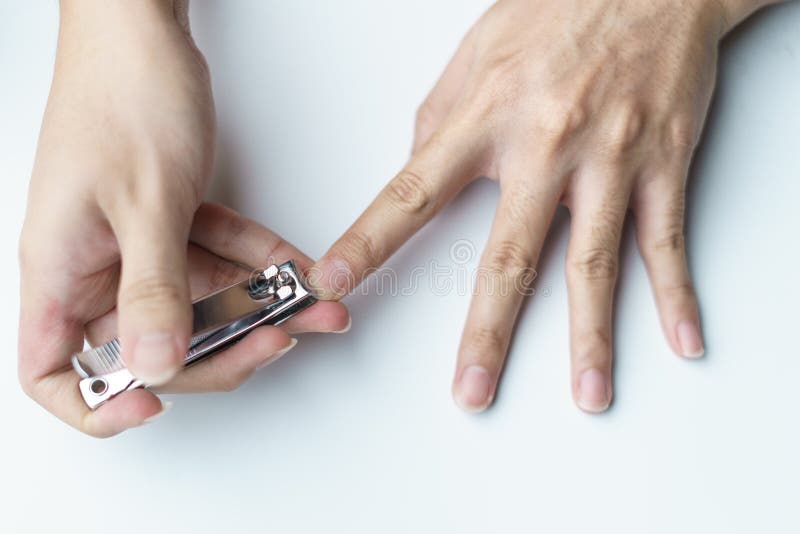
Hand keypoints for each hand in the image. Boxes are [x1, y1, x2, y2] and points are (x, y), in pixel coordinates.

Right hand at [18, 1, 348, 436]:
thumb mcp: (147, 201)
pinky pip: (219, 257)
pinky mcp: (170, 219)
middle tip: (278, 337)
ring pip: (200, 300)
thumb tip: (153, 370)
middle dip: (222, 348)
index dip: (97, 403)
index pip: (53, 370)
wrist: (144, 29)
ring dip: (259, 303)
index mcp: (60, 268)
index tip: (153, 406)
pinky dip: (258, 262)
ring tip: (315, 303)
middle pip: (154, 344)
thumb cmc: (123, 94)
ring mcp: (136, 243)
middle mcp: (95, 265)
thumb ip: (154, 291)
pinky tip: (298, 268)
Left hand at [313, 0, 777, 412]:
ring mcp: (607, 160)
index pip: (412, 193)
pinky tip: (680, 338)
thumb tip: (411, 171)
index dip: (369, 242)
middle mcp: (545, 145)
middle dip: (488, 330)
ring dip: (591, 337)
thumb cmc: (556, 10)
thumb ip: (438, 119)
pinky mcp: (660, 163)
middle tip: (472, 388)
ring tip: (587, 392)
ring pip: (593, 263)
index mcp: (486, 119)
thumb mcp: (475, 53)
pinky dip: (676, 294)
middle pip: (510, 255)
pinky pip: (665, 239)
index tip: (334, 284)